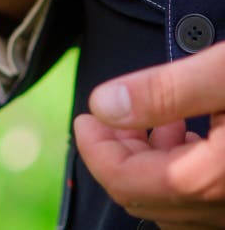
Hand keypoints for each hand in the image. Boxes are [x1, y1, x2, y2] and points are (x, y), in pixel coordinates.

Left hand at [75, 44, 224, 227]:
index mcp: (209, 179)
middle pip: (143, 196)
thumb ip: (164, 91)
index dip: (93, 149)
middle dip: (117, 153)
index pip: (123, 182)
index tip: (85, 118)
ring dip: (150, 162)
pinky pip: (205, 202)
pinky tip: (193, 133)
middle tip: (114, 114)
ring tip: (158, 118)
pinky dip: (183, 172)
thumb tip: (103, 104)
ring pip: (174, 204)